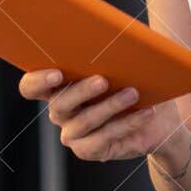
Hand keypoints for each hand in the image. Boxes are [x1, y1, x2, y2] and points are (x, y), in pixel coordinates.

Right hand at [19, 70, 182, 162]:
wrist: (158, 116)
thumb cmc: (135, 81)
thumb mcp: (122, 65)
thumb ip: (110, 54)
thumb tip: (115, 41)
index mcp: (59, 86)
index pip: (31, 86)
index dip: (38, 81)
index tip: (57, 73)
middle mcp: (60, 110)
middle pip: (59, 103)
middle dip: (82, 90)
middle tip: (103, 80)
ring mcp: (72, 133)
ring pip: (85, 121)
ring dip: (110, 105)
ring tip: (133, 93)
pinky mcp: (88, 149)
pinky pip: (103, 139)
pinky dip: (126, 124)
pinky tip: (145, 112)